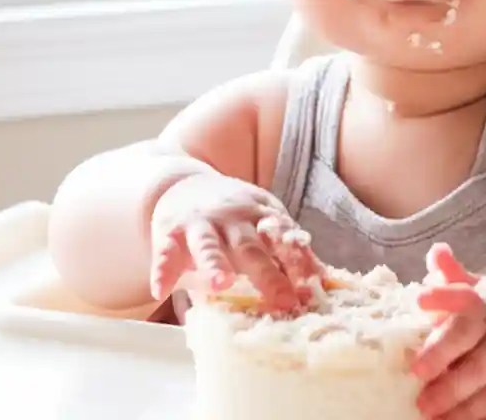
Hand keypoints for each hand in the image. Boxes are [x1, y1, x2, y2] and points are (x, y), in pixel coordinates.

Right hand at [149, 171, 321, 311]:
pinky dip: (163, 270)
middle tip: (283, 299)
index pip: (283, 241)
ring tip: (220, 284)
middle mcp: (232, 219)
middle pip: (251, 247)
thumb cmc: (234, 216)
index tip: (313, 289)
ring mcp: (200, 225)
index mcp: (260, 216)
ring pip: (208, 245)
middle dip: (267, 273)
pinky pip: (165, 253)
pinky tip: (161, 290)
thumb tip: (325, 279)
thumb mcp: (264, 221)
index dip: (299, 263)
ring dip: (214, 263)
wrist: (184, 186)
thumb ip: (289, 249)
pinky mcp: (169, 233)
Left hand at [411, 244, 485, 419]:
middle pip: (483, 358)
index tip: (419, 303)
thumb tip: (436, 251)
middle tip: (420, 396)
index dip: (444, 300)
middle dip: (451, 379)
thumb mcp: (477, 287)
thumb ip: (452, 275)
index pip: (466, 300)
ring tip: (434, 417)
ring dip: (465, 407)